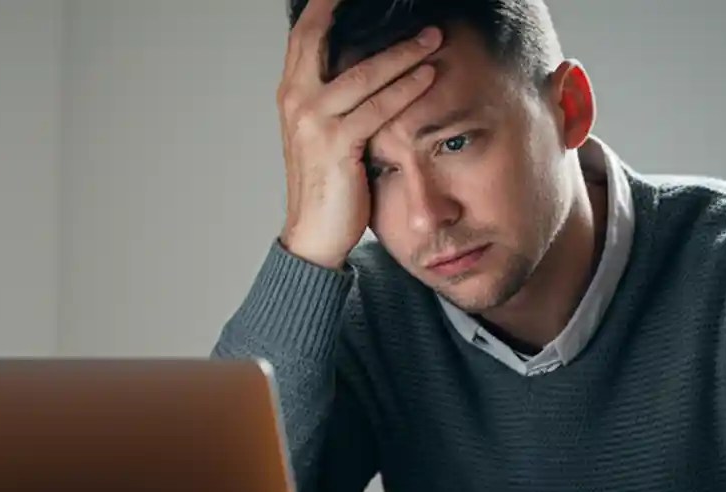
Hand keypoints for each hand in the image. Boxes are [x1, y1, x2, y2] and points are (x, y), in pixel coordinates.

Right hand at [277, 0, 440, 269]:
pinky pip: (378, 109)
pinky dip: (407, 90)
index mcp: (292, 94)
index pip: (305, 34)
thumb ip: (336, 99)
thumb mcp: (323, 133)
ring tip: (434, 37)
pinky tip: (429, 77)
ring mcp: (313, 122)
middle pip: (319, 37)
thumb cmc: (328, 185)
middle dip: (346, 8)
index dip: (324, 6)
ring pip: (362, 73)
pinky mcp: (335, 145)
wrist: (314, 235)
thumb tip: (368, 68)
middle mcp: (295, 101)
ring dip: (403, 52)